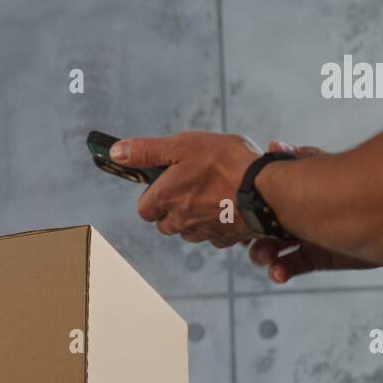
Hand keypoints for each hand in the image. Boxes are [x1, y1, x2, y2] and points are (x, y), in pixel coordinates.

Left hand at [109, 131, 261, 246]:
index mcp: (165, 200)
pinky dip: (218, 222)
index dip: (152, 195)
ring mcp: (204, 232)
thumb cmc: (225, 163)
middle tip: (192, 185)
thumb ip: (146, 150)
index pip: (144, 209)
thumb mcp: (182, 145)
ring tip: (213, 192)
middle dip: (172, 208)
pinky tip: (230, 204)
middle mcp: (180, 222)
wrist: (268, 189)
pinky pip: (215, 234)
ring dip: (195, 216)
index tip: (165, 183)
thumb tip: (115, 152)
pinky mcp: (227, 238)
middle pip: (165, 223)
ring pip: (190, 230)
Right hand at [246, 141, 382, 282]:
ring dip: (263, 255)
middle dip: (252, 236)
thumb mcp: (316, 169)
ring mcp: (306, 236)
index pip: (262, 200)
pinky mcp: (318, 257)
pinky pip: (292, 266)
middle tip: (250, 242)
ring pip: (273, 250)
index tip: (239, 217)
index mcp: (292, 192)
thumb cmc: (348, 189)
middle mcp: (298, 214)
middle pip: (263, 227)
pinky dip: (280, 271)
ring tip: (266, 259)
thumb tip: (274, 145)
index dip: (248, 210)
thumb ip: (296, 158)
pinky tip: (278, 273)